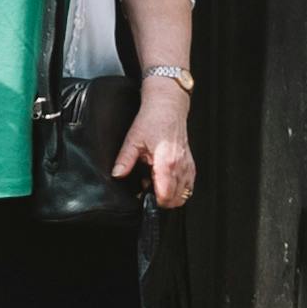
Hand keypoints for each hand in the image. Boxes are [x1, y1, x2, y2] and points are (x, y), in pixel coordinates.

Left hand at [115, 76, 195, 210]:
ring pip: (184, 194)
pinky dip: (179, 188)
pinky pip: (188, 185)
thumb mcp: (133, 140)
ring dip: (170, 194)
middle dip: (161, 200)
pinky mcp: (190, 163)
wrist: (168, 106)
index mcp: (166, 163)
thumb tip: (116, 174)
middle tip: (147, 188)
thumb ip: (124, 160)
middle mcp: (180, 167)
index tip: (143, 195)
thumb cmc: (153, 120)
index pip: (165, 196)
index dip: (153, 201)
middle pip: (175, 200)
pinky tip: (166, 179)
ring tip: (156, 182)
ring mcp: (188, 166)